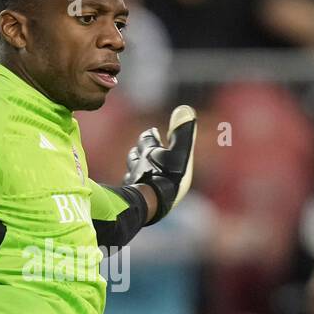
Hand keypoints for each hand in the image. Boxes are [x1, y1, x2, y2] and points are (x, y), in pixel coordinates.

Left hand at [124, 104, 195, 223]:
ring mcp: (133, 182)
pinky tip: (134, 188)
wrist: (151, 204)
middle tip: (144, 149)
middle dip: (140, 150)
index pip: (147, 139)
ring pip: (130, 170)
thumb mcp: (180, 153)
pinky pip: (128, 188)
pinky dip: (132, 184)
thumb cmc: (168, 178)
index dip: (150, 135)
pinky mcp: (130, 197)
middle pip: (136, 154)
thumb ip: (183, 132)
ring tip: (138, 167)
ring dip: (134, 166)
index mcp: (150, 153)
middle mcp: (138, 165)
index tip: (152, 132)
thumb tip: (186, 108)